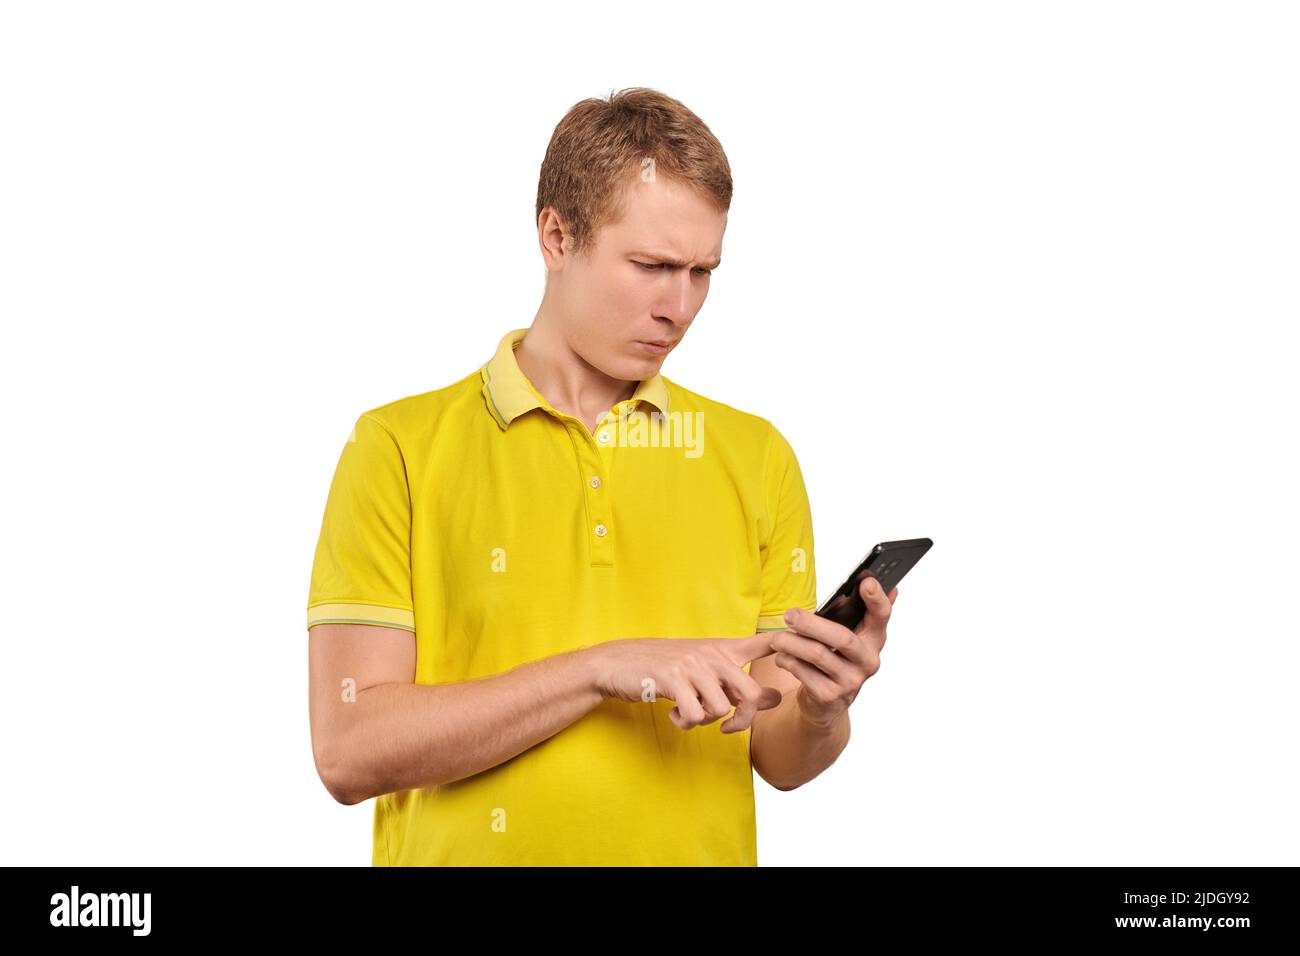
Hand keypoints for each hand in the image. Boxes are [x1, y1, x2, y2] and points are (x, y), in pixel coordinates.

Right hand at [591, 634, 783, 732]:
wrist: (618, 664)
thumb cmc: (665, 669)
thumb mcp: (704, 672)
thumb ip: (740, 685)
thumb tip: (778, 697)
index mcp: (722, 649)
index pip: (765, 643)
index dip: (790, 647)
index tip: (812, 652)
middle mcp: (712, 654)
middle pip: (750, 694)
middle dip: (743, 721)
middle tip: (727, 728)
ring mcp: (693, 665)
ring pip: (721, 709)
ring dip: (705, 721)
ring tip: (688, 712)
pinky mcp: (674, 679)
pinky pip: (695, 715)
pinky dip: (685, 723)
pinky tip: (673, 713)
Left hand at [771, 574, 898, 726]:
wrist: (825, 703)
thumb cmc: (835, 659)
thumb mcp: (847, 636)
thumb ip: (858, 612)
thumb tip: (874, 580)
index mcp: (874, 640)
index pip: (882, 616)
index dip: (876, 599)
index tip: (865, 581)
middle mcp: (868, 662)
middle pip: (842, 638)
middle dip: (811, 624)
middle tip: (789, 614)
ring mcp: (851, 681)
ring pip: (817, 655)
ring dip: (792, 643)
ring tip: (776, 638)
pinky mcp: (830, 696)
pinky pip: (804, 673)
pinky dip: (788, 661)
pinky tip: (781, 656)